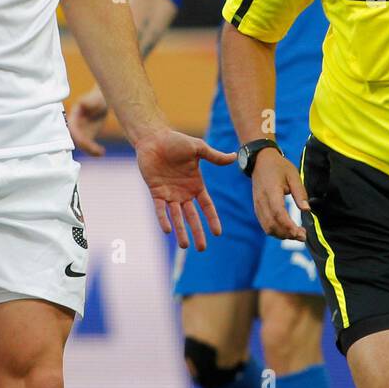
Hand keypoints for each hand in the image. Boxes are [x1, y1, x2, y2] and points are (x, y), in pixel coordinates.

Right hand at [68, 87, 108, 156]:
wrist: (102, 100)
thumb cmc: (97, 97)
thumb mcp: (93, 98)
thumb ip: (87, 102)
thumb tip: (82, 103)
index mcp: (73, 116)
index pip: (72, 128)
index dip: (77, 135)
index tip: (84, 141)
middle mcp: (74, 125)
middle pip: (76, 139)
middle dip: (85, 145)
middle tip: (96, 150)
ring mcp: (80, 131)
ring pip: (82, 145)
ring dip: (90, 150)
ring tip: (101, 152)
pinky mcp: (87, 135)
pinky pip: (88, 146)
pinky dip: (94, 151)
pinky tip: (102, 152)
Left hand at [134, 127, 235, 249]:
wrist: (154, 138)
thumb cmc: (176, 142)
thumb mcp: (199, 149)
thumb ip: (215, 157)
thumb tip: (234, 156)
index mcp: (196, 185)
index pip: (207, 206)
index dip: (212, 219)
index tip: (218, 233)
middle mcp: (184, 193)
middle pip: (192, 216)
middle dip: (197, 232)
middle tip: (201, 249)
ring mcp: (170, 194)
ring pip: (177, 217)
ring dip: (181, 231)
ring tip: (185, 246)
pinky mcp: (156, 192)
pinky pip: (160, 209)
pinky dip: (163, 219)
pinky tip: (167, 230)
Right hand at [251, 149, 309, 240]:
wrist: (260, 160)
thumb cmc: (279, 166)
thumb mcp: (293, 175)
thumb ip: (300, 193)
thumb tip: (307, 210)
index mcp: (271, 191)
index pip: (278, 214)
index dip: (289, 226)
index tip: (301, 233)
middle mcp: (262, 201)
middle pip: (272, 225)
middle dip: (287, 234)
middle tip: (303, 236)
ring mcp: (257, 205)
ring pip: (267, 228)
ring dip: (282, 235)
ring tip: (297, 235)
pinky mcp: (257, 208)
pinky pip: (265, 224)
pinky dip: (276, 231)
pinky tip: (287, 231)